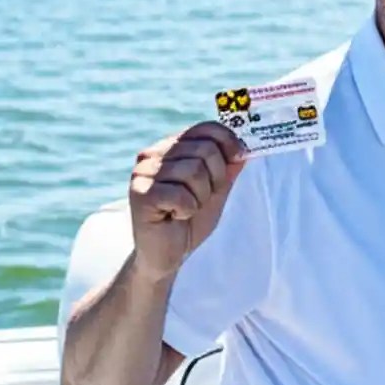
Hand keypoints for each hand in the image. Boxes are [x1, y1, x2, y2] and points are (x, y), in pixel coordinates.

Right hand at [128, 121, 246, 277]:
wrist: (166, 255)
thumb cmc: (189, 221)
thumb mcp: (216, 191)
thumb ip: (227, 169)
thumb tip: (244, 148)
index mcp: (170, 148)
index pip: (204, 129)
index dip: (227, 140)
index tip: (239, 157)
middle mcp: (153, 155)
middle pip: (204, 150)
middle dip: (215, 179)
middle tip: (201, 199)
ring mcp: (143, 172)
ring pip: (193, 172)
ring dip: (199, 198)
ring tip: (185, 209)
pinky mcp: (139, 193)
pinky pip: (180, 195)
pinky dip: (186, 210)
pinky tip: (173, 217)